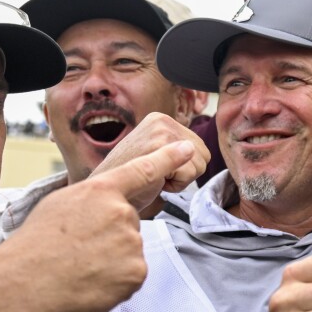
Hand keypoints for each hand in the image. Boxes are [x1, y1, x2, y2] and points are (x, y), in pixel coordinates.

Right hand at [0, 141, 199, 311]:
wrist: (25, 285)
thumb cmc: (35, 245)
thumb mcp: (61, 205)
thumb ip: (93, 199)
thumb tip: (113, 206)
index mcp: (100, 191)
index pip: (142, 170)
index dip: (167, 158)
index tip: (187, 148)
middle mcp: (121, 213)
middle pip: (129, 222)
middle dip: (110, 235)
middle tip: (79, 248)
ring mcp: (131, 243)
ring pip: (130, 249)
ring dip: (112, 259)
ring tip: (80, 266)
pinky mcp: (136, 272)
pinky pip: (132, 274)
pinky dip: (115, 280)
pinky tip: (91, 281)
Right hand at [93, 113, 207, 194]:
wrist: (107, 193)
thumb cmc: (130, 178)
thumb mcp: (155, 153)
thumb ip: (175, 146)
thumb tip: (197, 148)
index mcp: (161, 119)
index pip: (199, 147)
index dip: (182, 166)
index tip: (158, 166)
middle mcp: (162, 120)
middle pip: (204, 155)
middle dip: (184, 171)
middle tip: (157, 173)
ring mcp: (161, 132)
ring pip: (200, 165)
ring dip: (179, 179)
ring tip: (155, 176)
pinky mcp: (161, 148)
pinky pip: (190, 173)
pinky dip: (176, 186)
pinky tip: (156, 181)